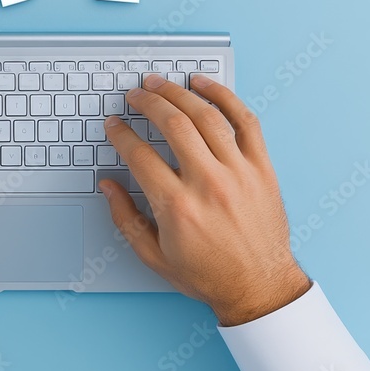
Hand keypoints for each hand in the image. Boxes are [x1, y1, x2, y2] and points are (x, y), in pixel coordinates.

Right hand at [100, 73, 310, 326]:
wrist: (260, 287)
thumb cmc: (209, 275)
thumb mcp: (154, 256)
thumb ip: (125, 218)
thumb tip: (108, 185)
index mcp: (178, 207)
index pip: (139, 154)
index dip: (120, 134)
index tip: (114, 124)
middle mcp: (208, 184)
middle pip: (172, 124)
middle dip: (147, 102)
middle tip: (134, 95)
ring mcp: (239, 172)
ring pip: (205, 116)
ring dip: (178, 93)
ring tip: (160, 84)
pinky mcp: (261, 167)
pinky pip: (245, 120)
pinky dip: (224, 96)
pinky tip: (204, 85)